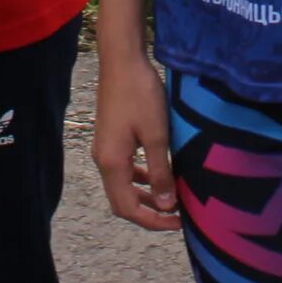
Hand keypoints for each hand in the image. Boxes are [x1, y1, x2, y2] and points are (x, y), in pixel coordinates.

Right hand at [91, 47, 181, 231]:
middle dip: (148, 212)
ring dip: (144, 196)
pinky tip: (157, 172)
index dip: (153, 221)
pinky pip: (122, 169)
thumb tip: (167, 206)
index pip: (127, 208)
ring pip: (122, 185)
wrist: (122, 60)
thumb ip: (161, 172)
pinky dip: (139, 178)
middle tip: (176, 215)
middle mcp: (103, 160)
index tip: (178, 222)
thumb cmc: (140, 94)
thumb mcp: (157, 136)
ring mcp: (104, 148)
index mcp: (112, 163)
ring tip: (170, 198)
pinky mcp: (109, 137)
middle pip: (121, 201)